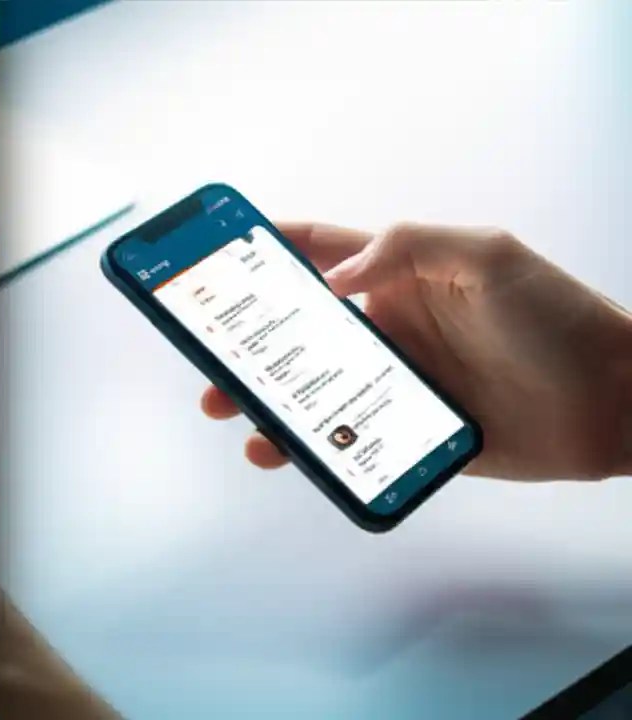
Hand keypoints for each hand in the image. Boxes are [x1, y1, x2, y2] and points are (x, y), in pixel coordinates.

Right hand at [202, 222, 631, 480]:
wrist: (614, 404)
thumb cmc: (558, 318)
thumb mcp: (487, 255)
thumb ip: (407, 247)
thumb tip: (333, 280)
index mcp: (395, 275)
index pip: (313, 253)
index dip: (260, 250)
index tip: (210, 257)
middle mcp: (385, 327)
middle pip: (293, 328)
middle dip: (241, 335)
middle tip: (201, 348)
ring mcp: (392, 382)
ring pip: (306, 387)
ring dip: (260, 394)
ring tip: (227, 405)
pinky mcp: (404, 432)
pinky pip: (340, 438)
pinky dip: (303, 446)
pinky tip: (279, 450)